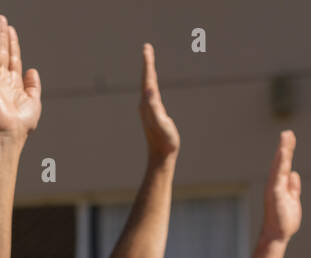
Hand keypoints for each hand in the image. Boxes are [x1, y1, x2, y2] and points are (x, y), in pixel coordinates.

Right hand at [0, 15, 40, 137]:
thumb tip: (32, 70)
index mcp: (13, 84)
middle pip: (2, 52)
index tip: (10, 29)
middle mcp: (2, 80)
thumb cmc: (22, 124)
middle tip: (0, 19)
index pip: (12, 58)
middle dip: (1, 35)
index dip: (12, 43)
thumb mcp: (34, 102)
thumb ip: (33, 86)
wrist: (10, 133)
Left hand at [139, 43, 178, 159]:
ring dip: (148, 72)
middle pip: (146, 80)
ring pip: (147, 86)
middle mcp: (145, 105)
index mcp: (148, 104)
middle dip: (147, 63)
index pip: (148, 79)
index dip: (148, 64)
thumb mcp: (161, 123)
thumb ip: (154, 108)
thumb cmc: (164, 141)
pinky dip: (152, 84)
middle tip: (147, 48)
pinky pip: (151, 94)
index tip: (147, 49)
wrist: (161, 156)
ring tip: (149, 61)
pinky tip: (152, 85)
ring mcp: (148, 110)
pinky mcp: (152, 114)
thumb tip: (149, 92)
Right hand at [262, 130, 301, 240]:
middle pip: (281, 162)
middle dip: (285, 147)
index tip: (291, 138)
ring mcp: (274, 188)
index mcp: (281, 185)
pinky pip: (278, 175)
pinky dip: (280, 164)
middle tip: (288, 132)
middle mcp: (275, 184)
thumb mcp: (293, 200)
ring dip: (282, 151)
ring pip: (279, 166)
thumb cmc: (284, 221)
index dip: (288, 151)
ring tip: (286, 137)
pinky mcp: (274, 193)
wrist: (277, 234)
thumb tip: (294, 174)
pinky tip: (283, 153)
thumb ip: (293, 187)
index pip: (285, 165)